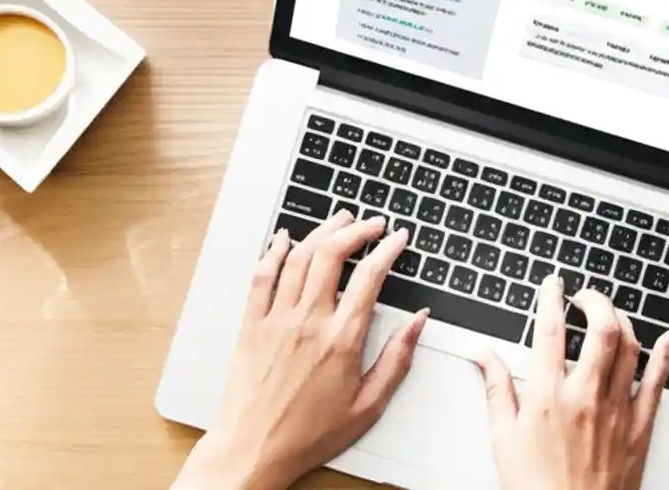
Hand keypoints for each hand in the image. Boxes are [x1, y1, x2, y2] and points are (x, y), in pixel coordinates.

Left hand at [173, 211, 426, 489]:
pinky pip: (261, 277)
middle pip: (332, 254)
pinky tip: (284, 240)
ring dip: (321, 231)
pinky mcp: (251, 325)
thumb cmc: (310, 434)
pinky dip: (273, 252)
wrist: (254, 449)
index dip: (388, 249)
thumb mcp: (369, 404)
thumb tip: (417, 322)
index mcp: (341, 340)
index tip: (398, 238)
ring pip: (299, 258)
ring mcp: (276, 320)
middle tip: (371, 223)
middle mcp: (308, 322)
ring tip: (339, 220)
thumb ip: (397, 358)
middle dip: (356, 229)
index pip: (370, 277)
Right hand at [477, 276, 668, 489]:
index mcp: (547, 395)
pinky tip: (667, 339)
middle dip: (594, 300)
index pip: (549, 330)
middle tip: (585, 295)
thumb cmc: (536, 487)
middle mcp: (585, 395)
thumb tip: (483, 355)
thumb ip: (497, 390)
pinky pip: (658, 382)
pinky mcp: (639, 426)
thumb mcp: (503, 438)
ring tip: (610, 313)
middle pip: (599, 328)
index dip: (551, 298)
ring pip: (629, 347)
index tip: (553, 285)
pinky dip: (664, 355)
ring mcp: (616, 409)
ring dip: (622, 320)